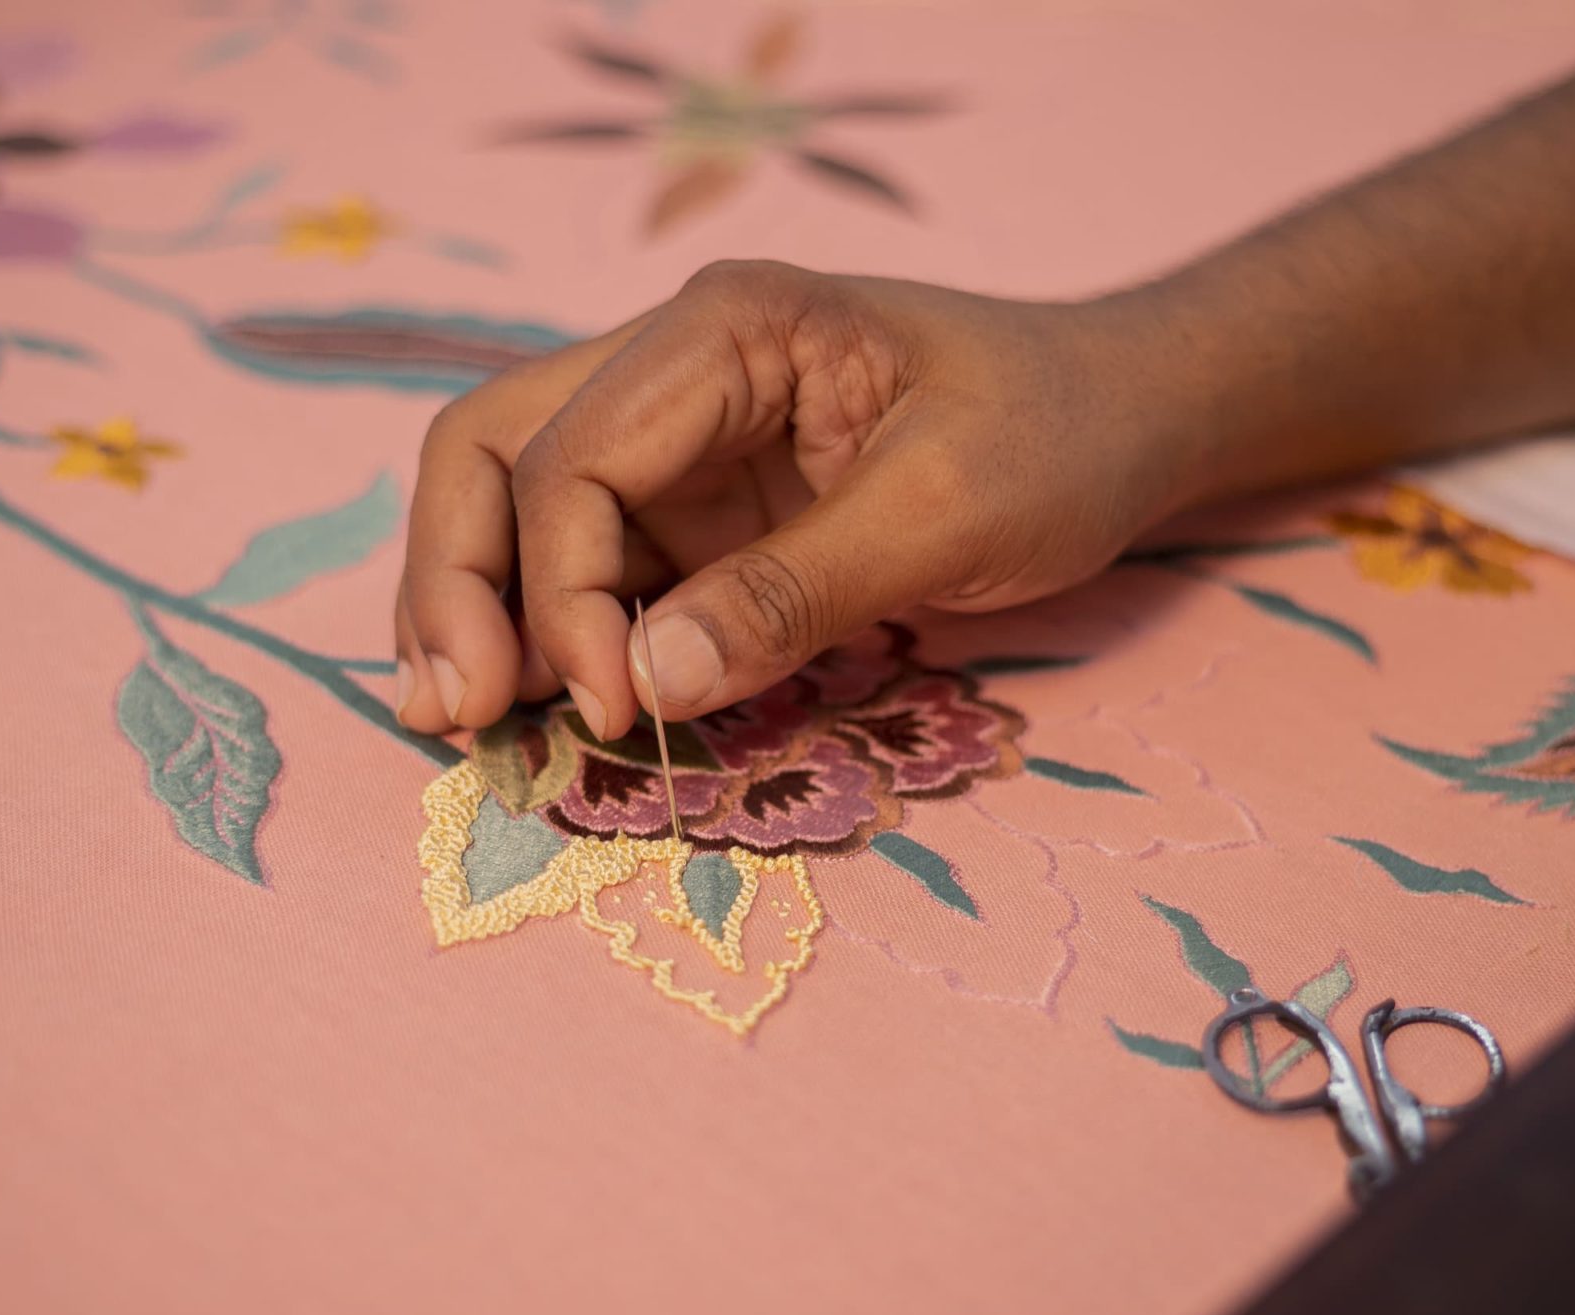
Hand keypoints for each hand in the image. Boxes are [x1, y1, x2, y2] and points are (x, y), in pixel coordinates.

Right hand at [393, 259, 1209, 739]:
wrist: (1125, 423)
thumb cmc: (1056, 437)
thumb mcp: (946, 514)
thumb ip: (794, 595)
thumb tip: (644, 687)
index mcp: (727, 329)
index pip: (572, 455)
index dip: (561, 590)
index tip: (618, 707)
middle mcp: (674, 370)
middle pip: (493, 453)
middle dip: (456, 580)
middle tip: (449, 715)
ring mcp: (678, 443)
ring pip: (517, 509)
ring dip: (477, 611)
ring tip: (461, 725)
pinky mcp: (700, 513)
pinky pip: (587, 567)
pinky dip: (548, 637)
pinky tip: (531, 709)